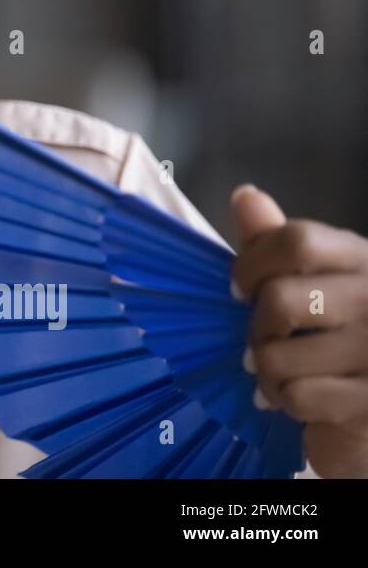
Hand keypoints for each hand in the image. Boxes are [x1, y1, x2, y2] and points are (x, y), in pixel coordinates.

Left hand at [229, 184, 367, 476]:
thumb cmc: (343, 328)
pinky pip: (296, 397)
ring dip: (265, 371)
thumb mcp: (318, 278)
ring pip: (277, 357)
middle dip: (257, 328)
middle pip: (280, 301)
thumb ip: (277, 243)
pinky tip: (293, 397)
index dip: (251, 264)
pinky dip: (283, 400)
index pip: (297, 242)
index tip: (239, 288)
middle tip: (262, 340)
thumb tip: (245, 196)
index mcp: (361, 259)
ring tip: (276, 373)